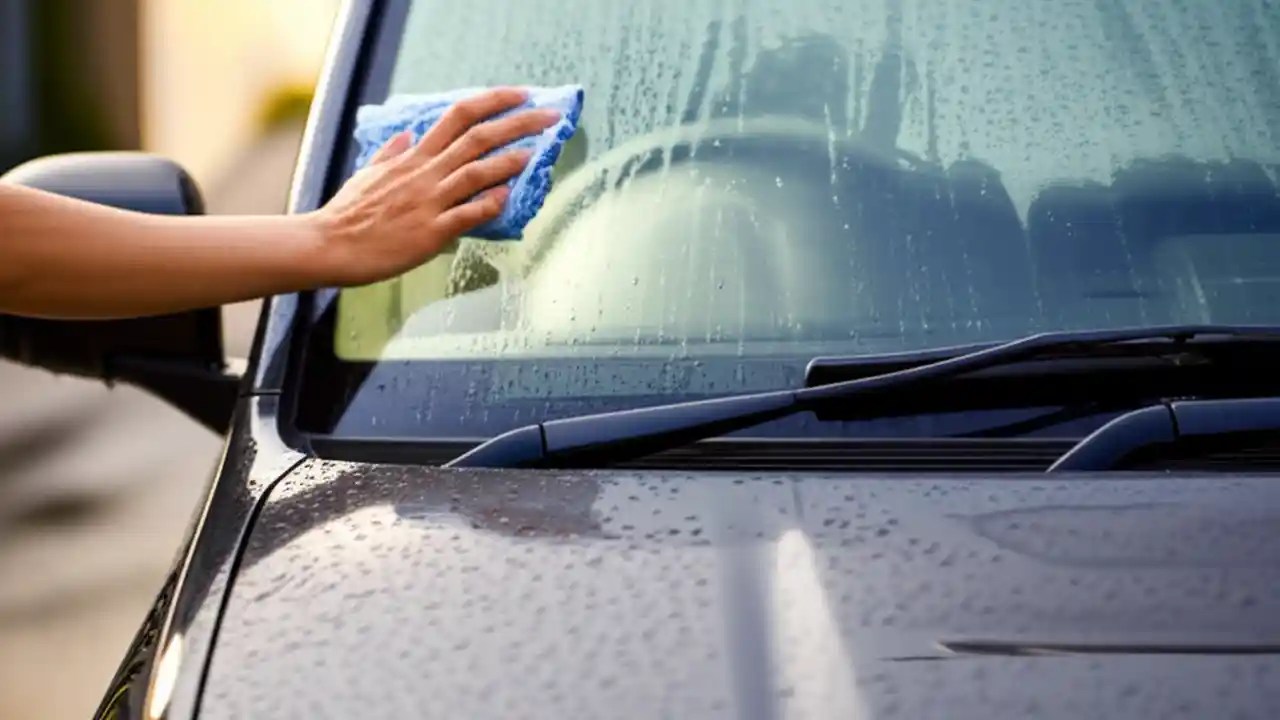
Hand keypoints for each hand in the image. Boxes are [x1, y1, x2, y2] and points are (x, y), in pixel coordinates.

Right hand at [306, 88, 559, 286]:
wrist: (330, 245)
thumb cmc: (348, 213)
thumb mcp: (367, 173)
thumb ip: (390, 153)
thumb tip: (407, 135)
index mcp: (413, 157)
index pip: (457, 116)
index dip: (492, 102)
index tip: (519, 94)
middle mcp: (425, 173)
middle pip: (477, 138)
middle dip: (518, 123)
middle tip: (549, 117)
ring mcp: (428, 202)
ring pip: (475, 173)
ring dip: (509, 161)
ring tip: (536, 153)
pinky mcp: (430, 233)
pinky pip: (466, 215)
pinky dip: (489, 205)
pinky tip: (508, 199)